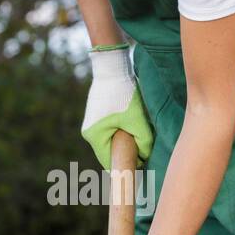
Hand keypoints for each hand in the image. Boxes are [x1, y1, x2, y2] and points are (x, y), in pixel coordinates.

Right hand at [81, 44, 153, 170]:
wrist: (112, 67)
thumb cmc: (123, 94)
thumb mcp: (137, 120)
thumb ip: (144, 142)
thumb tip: (145, 157)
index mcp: (94, 136)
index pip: (109, 162)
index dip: (125, 166)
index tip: (140, 166)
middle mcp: (89, 132)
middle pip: (110, 151)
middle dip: (126, 151)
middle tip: (143, 146)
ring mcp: (91, 123)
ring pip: (111, 140)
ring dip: (125, 138)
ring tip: (137, 130)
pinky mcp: (97, 115)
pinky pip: (110, 129)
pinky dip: (121, 129)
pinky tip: (131, 121)